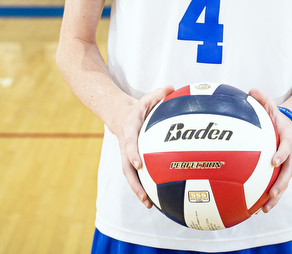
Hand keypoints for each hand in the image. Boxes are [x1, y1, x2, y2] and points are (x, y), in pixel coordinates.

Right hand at [118, 84, 174, 208]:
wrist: (120, 116)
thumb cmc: (138, 109)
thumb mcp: (147, 98)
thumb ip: (159, 94)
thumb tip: (172, 87)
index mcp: (129, 131)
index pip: (129, 143)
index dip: (132, 154)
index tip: (139, 164)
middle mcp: (126, 147)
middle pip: (126, 167)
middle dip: (134, 183)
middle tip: (144, 196)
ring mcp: (126, 156)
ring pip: (130, 176)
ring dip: (137, 190)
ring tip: (149, 204)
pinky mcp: (131, 162)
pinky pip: (136, 176)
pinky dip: (142, 188)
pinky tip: (154, 200)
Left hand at [248, 88, 291, 213]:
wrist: (291, 125)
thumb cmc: (276, 116)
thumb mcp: (271, 105)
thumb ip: (262, 99)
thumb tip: (251, 90)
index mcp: (288, 138)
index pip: (287, 147)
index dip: (282, 154)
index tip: (274, 161)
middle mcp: (290, 154)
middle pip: (288, 171)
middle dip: (281, 183)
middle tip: (272, 193)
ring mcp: (287, 164)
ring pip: (283, 182)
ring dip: (276, 196)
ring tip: (264, 209)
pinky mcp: (281, 171)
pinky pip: (276, 185)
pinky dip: (269, 197)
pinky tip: (257, 209)